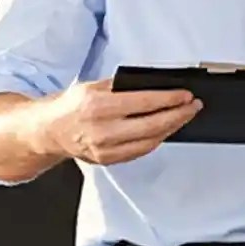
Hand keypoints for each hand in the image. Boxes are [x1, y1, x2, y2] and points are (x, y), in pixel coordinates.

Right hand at [43, 79, 201, 165]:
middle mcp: (103, 129)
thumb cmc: (73, 105)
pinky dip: (157, 140)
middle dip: (178, 115)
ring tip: (184, 116)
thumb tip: (155, 86)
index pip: (144, 103)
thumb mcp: (94, 85)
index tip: (186, 95)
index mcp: (99, 105)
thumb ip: (122, 86)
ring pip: (150, 141)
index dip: (169, 99)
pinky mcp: (108, 160)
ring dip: (172, 128)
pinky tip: (166, 130)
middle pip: (152, 125)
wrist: (51, 131)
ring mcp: (106, 148)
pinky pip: (140, 151)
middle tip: (193, 106)